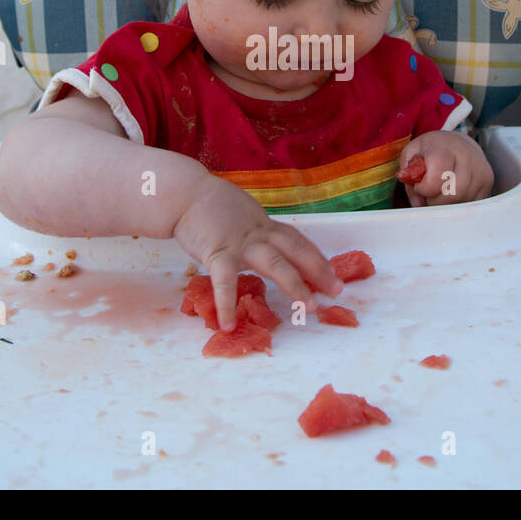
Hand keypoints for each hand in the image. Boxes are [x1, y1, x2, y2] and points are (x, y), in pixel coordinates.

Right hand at [172, 174, 342, 330]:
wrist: (183, 194)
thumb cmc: (208, 205)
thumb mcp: (240, 214)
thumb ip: (254, 230)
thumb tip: (263, 245)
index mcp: (263, 225)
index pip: (298, 241)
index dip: (317, 258)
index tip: (333, 273)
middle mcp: (259, 233)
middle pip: (296, 251)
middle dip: (319, 271)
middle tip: (337, 291)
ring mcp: (240, 243)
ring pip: (275, 264)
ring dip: (296, 285)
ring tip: (310, 307)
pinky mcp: (217, 252)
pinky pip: (224, 281)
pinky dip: (227, 304)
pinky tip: (228, 324)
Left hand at [398, 131, 493, 206]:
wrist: (458, 143)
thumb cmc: (432, 149)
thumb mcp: (412, 153)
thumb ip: (409, 176)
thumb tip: (418, 203)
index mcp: (446, 148)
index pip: (435, 180)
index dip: (423, 188)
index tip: (420, 183)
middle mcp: (468, 157)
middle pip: (451, 195)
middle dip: (435, 201)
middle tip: (429, 192)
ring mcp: (481, 170)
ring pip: (461, 202)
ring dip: (446, 204)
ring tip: (441, 191)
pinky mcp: (488, 182)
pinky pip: (471, 204)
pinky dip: (458, 203)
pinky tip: (452, 192)